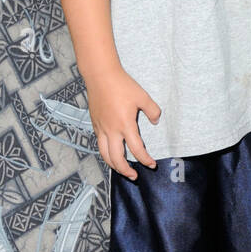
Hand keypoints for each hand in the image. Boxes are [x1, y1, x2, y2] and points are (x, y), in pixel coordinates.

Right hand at [85, 65, 160, 179]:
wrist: (100, 76)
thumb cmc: (123, 85)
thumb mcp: (143, 96)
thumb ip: (153, 111)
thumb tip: (155, 122)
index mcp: (125, 125)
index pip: (137, 149)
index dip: (145, 160)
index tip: (152, 164)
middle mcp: (111, 130)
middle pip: (117, 158)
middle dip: (126, 171)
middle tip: (134, 176)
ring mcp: (101, 128)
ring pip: (104, 154)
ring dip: (113, 165)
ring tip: (121, 170)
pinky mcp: (95, 124)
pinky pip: (99, 144)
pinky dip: (106, 153)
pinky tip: (112, 153)